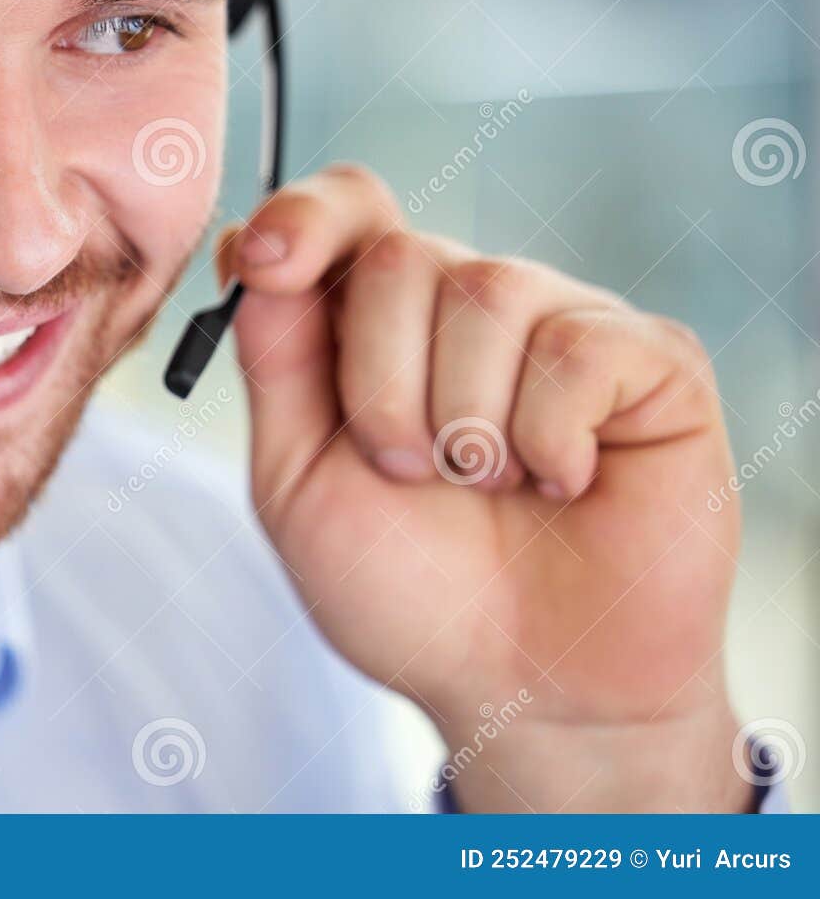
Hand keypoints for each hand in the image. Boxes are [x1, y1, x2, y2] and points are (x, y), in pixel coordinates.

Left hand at [225, 163, 751, 811]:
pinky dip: (549, 438)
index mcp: (382, 325)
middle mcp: (471, 307)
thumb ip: (275, 360)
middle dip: (378, 383)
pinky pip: (577, 347)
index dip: (305, 216)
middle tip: (407, 471)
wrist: (520, 688)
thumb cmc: (409, 589)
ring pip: (486, 290)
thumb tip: (247, 242)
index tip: (266, 262)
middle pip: (399, 255)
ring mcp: (563, 325)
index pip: (349, 210)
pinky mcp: (650, 361)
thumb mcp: (299, 480)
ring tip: (486, 489)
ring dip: (461, 421)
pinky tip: (563, 485)